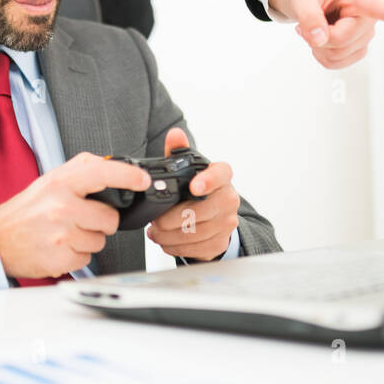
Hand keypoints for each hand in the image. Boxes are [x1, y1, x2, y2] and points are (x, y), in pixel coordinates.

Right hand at [0, 152, 149, 278]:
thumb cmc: (27, 210)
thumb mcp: (50, 180)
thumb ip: (81, 170)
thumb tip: (113, 166)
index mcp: (61, 183)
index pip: (103, 173)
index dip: (128, 176)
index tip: (143, 180)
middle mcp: (62, 207)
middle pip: (110, 218)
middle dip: (102, 221)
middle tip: (81, 218)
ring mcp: (61, 234)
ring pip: (101, 240)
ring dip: (88, 239)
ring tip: (66, 232)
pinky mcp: (60, 257)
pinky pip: (88, 258)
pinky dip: (77, 254)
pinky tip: (60, 246)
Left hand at [147, 128, 239, 261]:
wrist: (218, 216)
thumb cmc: (200, 190)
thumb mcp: (190, 169)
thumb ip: (180, 152)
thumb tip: (175, 134)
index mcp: (222, 177)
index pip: (220, 175)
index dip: (207, 180)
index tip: (194, 187)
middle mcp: (228, 200)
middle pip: (197, 212)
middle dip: (169, 218)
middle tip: (155, 220)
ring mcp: (226, 223)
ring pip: (192, 233)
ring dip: (167, 235)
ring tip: (156, 231)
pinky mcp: (220, 243)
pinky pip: (193, 249)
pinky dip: (174, 246)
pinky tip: (167, 240)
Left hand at [270, 0, 383, 68]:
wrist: (311, 4)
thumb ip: (308, 15)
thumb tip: (319, 38)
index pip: (375, 6)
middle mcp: (367, 17)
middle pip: (342, 39)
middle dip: (320, 37)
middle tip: (309, 24)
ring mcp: (365, 36)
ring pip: (338, 55)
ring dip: (319, 47)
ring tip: (316, 30)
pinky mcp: (358, 50)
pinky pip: (336, 64)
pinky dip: (321, 56)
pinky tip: (321, 41)